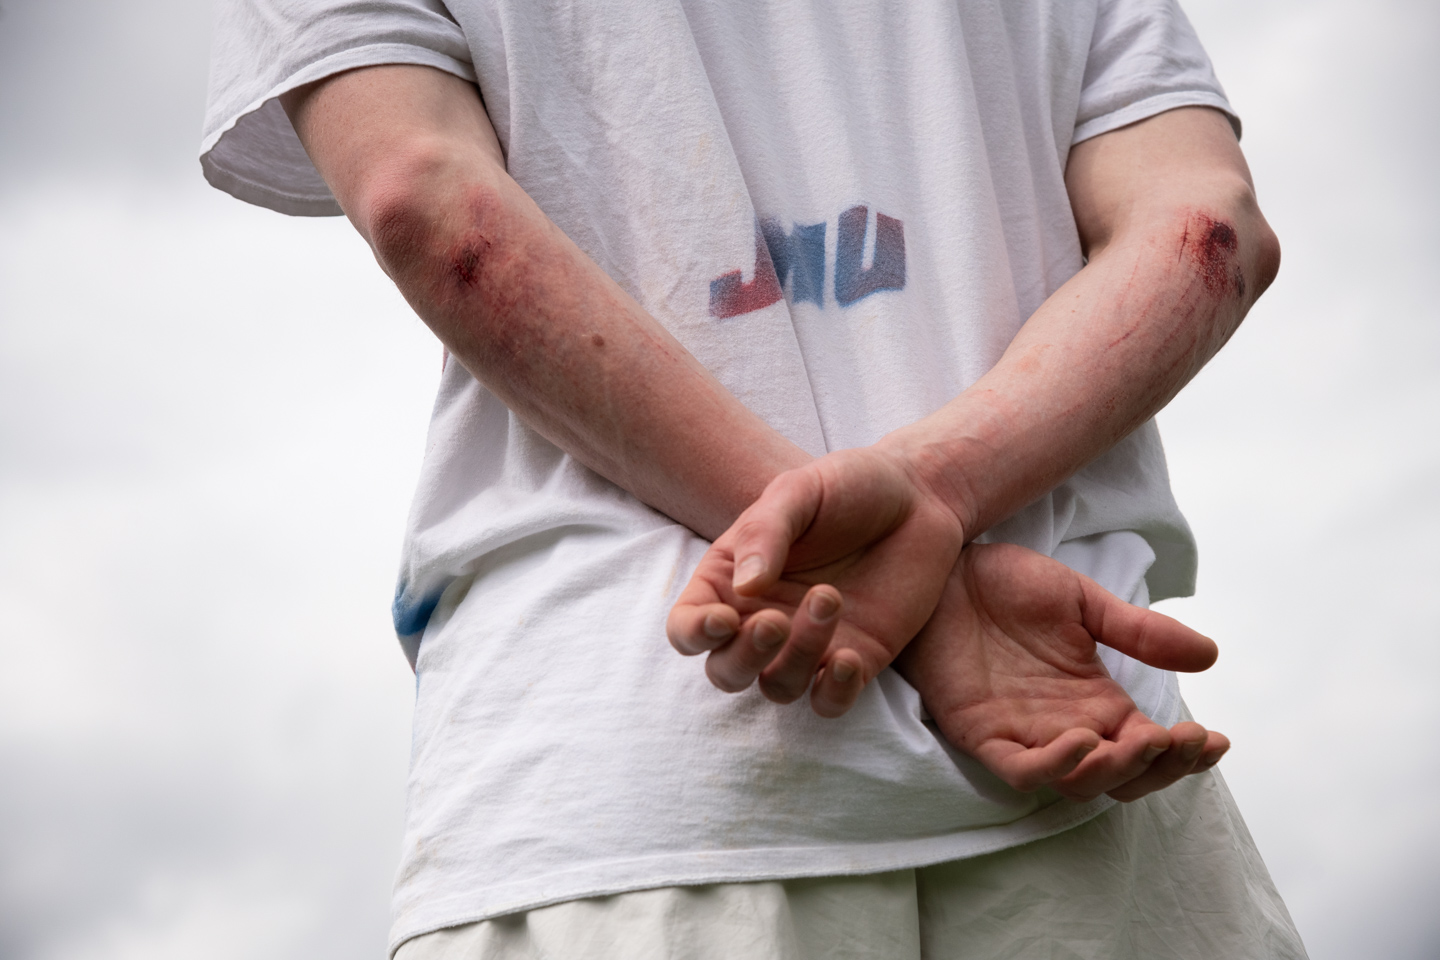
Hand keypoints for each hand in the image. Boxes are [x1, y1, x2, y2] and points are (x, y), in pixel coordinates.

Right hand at [667, 446, 964, 716]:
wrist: (918, 496)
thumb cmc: (847, 485)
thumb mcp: (799, 490)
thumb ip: (765, 532)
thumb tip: (744, 588)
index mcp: (731, 580)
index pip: (688, 627)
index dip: (694, 634)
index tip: (725, 618)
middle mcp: (762, 619)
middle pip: (726, 672)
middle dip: (744, 657)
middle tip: (776, 620)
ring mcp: (808, 645)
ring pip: (777, 687)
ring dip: (800, 656)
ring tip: (832, 597)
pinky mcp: (855, 660)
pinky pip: (829, 702)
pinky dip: (833, 693)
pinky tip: (851, 659)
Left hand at [895, 542, 1229, 801]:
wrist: (946, 566)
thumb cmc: (1008, 585)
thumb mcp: (1084, 603)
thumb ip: (1139, 631)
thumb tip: (1209, 655)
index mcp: (1095, 702)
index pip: (1148, 747)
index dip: (1184, 755)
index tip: (1215, 739)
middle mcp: (1065, 727)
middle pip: (1121, 777)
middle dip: (1159, 769)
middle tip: (1182, 741)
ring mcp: (1023, 734)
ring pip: (1077, 782)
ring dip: (1115, 771)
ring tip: (1144, 741)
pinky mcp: (980, 732)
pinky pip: (1020, 769)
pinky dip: (1053, 766)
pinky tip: (1082, 741)